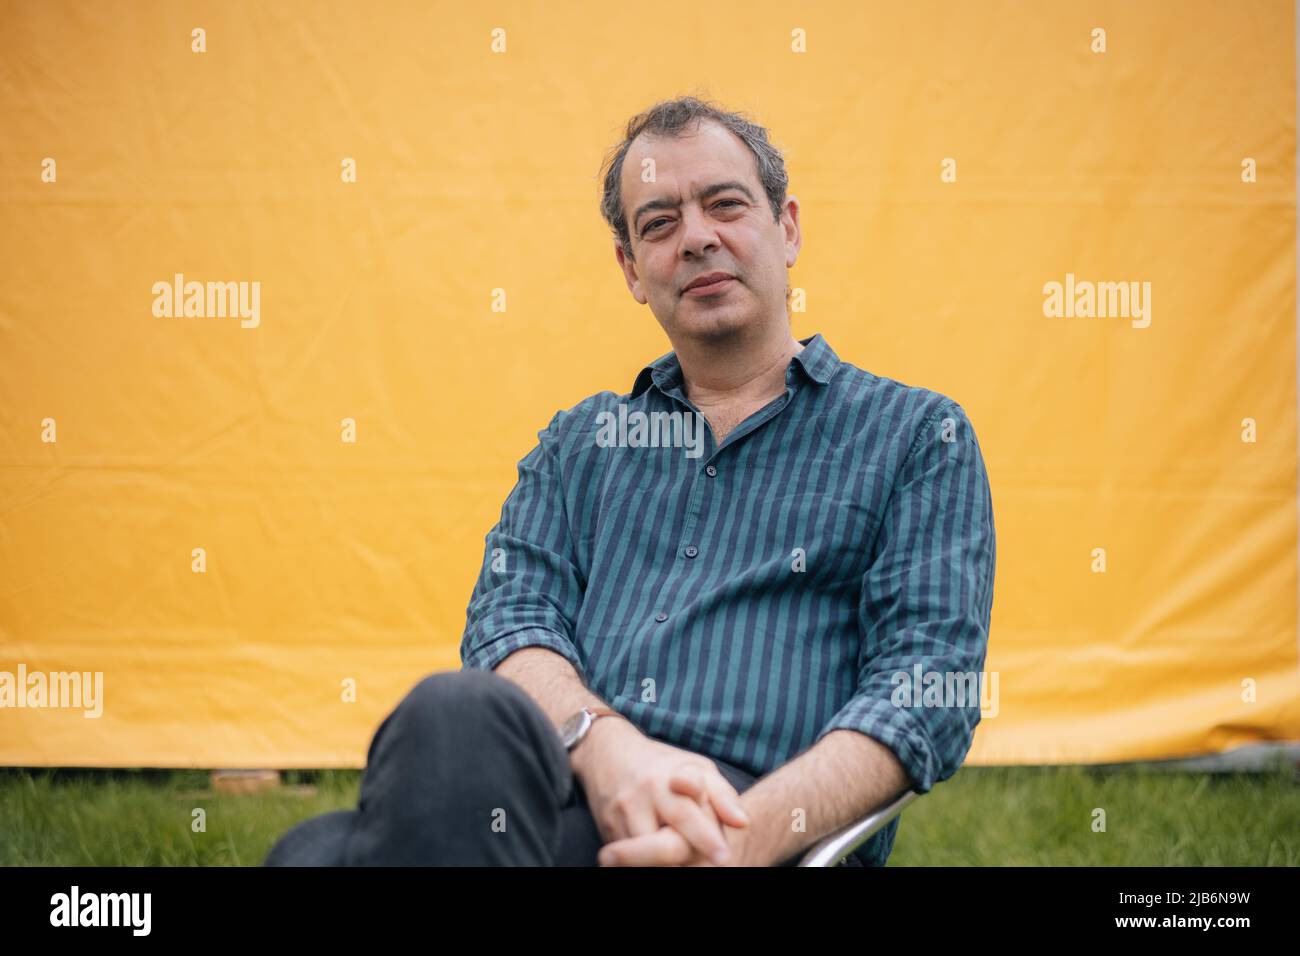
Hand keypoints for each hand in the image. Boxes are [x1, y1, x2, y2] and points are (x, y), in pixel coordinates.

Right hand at [597, 775, 755, 865]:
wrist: (606, 754)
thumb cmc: (663, 767)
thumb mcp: (697, 768)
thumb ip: (723, 796)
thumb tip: (742, 824)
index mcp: (670, 779)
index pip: (687, 814)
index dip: (705, 837)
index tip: (723, 856)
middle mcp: (643, 797)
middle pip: (664, 845)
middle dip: (682, 857)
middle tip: (713, 865)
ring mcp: (620, 816)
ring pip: (645, 858)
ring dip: (665, 863)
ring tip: (682, 859)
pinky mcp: (606, 832)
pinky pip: (628, 860)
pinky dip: (646, 862)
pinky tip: (658, 857)